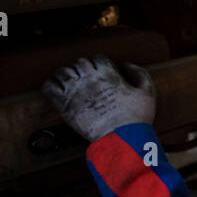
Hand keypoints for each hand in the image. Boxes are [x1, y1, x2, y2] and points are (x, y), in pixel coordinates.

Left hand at [42, 55, 156, 142]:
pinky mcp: (63, 105)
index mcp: (109, 75)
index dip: (101, 62)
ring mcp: (74, 91)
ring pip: (63, 71)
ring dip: (67, 73)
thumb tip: (127, 64)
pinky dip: (50, 84)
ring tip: (71, 80)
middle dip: (84, 67)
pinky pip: (49, 87)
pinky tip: (56, 87)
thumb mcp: (147, 93)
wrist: (120, 139)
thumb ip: (140, 73)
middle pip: (80, 62)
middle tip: (87, 76)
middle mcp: (89, 79)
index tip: (102, 69)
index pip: (99, 58)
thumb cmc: (135, 118)